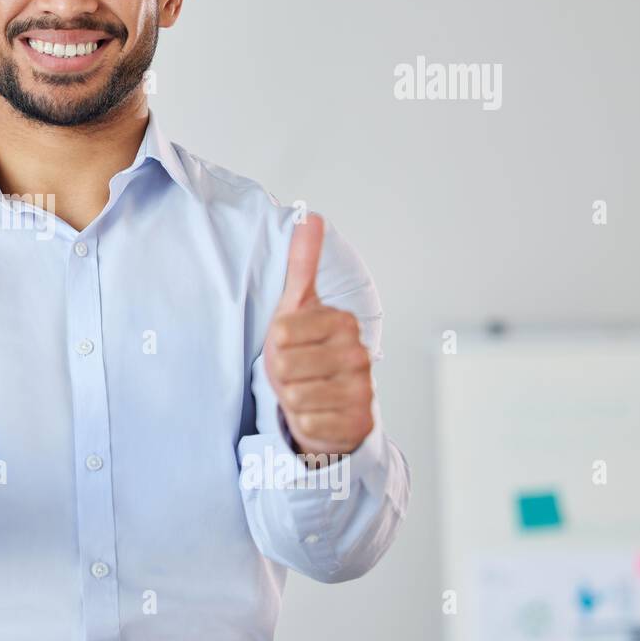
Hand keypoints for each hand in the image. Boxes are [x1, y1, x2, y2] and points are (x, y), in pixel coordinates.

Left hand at [262, 213, 372, 460]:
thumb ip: (302, 263)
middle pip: (284, 366)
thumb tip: (310, 215)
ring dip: (292, 399)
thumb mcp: (298, 306)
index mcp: (343, 322)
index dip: (277, 343)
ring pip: (295, 397)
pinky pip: (307, 424)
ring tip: (305, 390)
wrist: (330, 403)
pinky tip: (316, 413)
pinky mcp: (357, 424)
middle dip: (282, 374)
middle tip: (296, 372)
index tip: (292, 344)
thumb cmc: (306, 351)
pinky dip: (304, 423)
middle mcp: (359, 354)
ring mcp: (362, 391)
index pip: (281, 332)